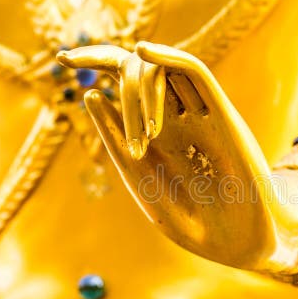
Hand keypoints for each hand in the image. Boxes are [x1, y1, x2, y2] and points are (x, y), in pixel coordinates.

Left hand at [57, 42, 278, 268]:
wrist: (236, 245)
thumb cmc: (192, 225)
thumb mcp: (141, 181)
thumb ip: (116, 140)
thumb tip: (92, 94)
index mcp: (157, 134)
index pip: (126, 85)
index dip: (96, 63)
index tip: (61, 59)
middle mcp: (178, 118)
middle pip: (140, 70)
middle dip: (101, 58)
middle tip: (68, 62)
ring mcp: (201, 115)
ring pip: (162, 70)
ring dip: (135, 81)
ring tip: (138, 132)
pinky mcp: (224, 117)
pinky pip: (195, 74)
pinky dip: (169, 58)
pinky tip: (143, 53)